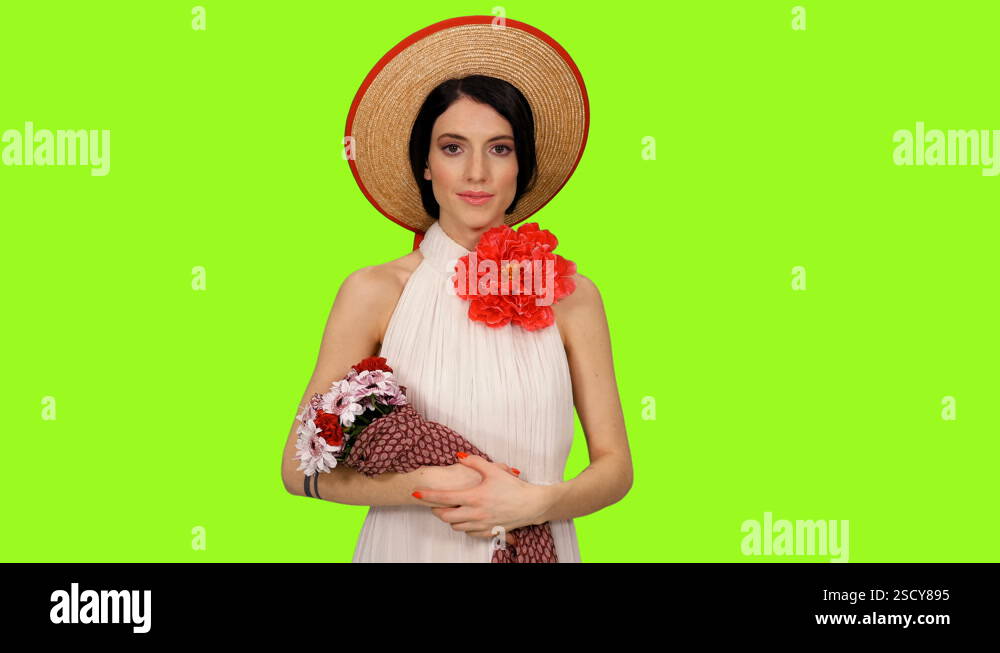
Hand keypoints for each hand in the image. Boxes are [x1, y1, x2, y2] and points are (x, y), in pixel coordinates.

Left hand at [411, 454, 547, 543]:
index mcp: (474, 497)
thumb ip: (475, 462)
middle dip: (436, 510)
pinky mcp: (489, 531)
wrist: (532, 504)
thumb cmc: (514, 487)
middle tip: (434, 504)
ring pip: (456, 526)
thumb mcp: (494, 470)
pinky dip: (464, 527)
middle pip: (446, 516)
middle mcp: (475, 513)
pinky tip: (466, 519)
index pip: (444, 497)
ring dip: (450, 519)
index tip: (416, 493)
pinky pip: (469, 533)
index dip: (428, 495)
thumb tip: (459, 456)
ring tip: (450, 510)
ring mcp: (482, 524)